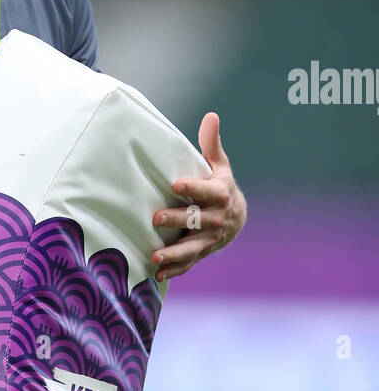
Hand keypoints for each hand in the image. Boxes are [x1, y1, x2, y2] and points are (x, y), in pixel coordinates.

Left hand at [150, 112, 246, 281]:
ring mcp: (209, 239)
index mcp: (220, 195)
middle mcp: (216, 219)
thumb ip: (211, 145)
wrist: (236, 218)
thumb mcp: (219, 166)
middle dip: (177, 220)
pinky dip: (174, 270)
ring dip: (174, 254)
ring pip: (192, 247)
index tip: (176, 184)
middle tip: (155, 218)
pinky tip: (156, 274)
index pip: (207, 191)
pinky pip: (189, 263)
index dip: (193, 187)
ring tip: (154, 257)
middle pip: (197, 220)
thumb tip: (211, 116)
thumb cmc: (220, 186)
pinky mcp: (201, 252)